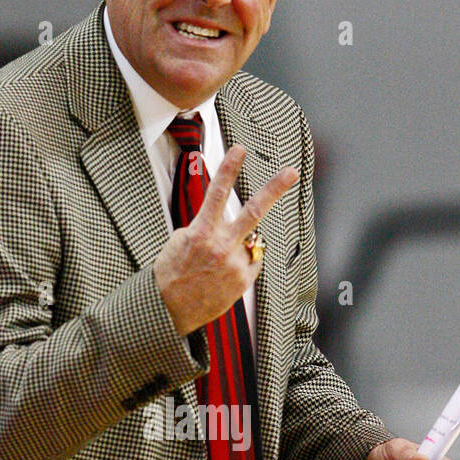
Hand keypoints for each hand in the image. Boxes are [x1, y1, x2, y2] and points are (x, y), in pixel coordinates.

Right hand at [153, 144, 298, 335]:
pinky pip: (250, 263)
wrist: (169, 310)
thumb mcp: (179, 241)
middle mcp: (222, 246)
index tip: (240, 150)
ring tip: (218, 262)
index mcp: (202, 232)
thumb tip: (222, 225)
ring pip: (251, 242)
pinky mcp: (243, 281)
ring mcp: (235, 264)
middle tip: (291, 172)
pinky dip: (240, 265)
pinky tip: (222, 275)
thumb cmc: (172, 275)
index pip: (217, 193)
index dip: (229, 169)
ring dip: (240, 245)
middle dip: (274, 189)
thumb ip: (204, 227)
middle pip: (253, 211)